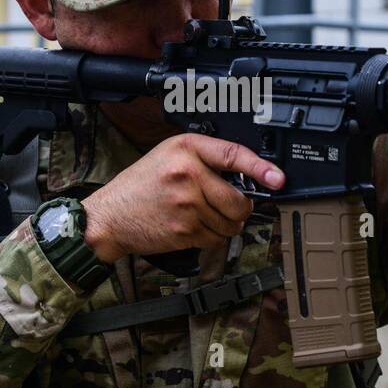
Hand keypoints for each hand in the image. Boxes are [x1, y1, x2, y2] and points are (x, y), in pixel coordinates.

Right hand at [82, 133, 284, 264]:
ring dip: (225, 226)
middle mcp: (187, 174)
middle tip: (228, 207)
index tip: (278, 178)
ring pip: (231, 223)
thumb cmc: (140, 186)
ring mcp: (186, 204)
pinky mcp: (184, 230)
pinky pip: (216, 239)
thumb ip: (204, 159)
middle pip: (239, 200)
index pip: (233, 155)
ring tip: (202, 216)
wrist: (109, 217)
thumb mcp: (168, 156)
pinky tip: (192, 227)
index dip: (261, 168)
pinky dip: (211, 238)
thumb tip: (247, 176)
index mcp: (185, 148)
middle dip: (240, 209)